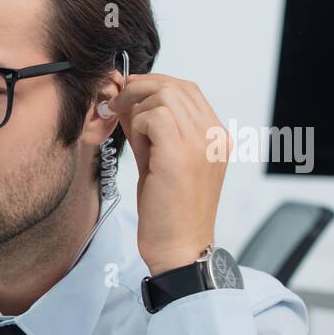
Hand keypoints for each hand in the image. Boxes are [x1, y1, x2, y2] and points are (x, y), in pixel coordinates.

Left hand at [105, 74, 228, 275]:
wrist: (179, 249)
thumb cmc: (168, 212)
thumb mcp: (159, 161)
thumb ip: (147, 131)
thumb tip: (126, 102)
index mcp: (216, 137)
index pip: (188, 90)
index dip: (154, 85)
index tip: (129, 96)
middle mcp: (214, 136)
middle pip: (176, 86)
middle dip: (140, 88)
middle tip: (117, 103)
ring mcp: (200, 144)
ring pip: (165, 95)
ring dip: (137, 106)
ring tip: (126, 128)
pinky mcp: (180, 155)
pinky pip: (154, 115)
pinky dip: (137, 122)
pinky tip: (133, 142)